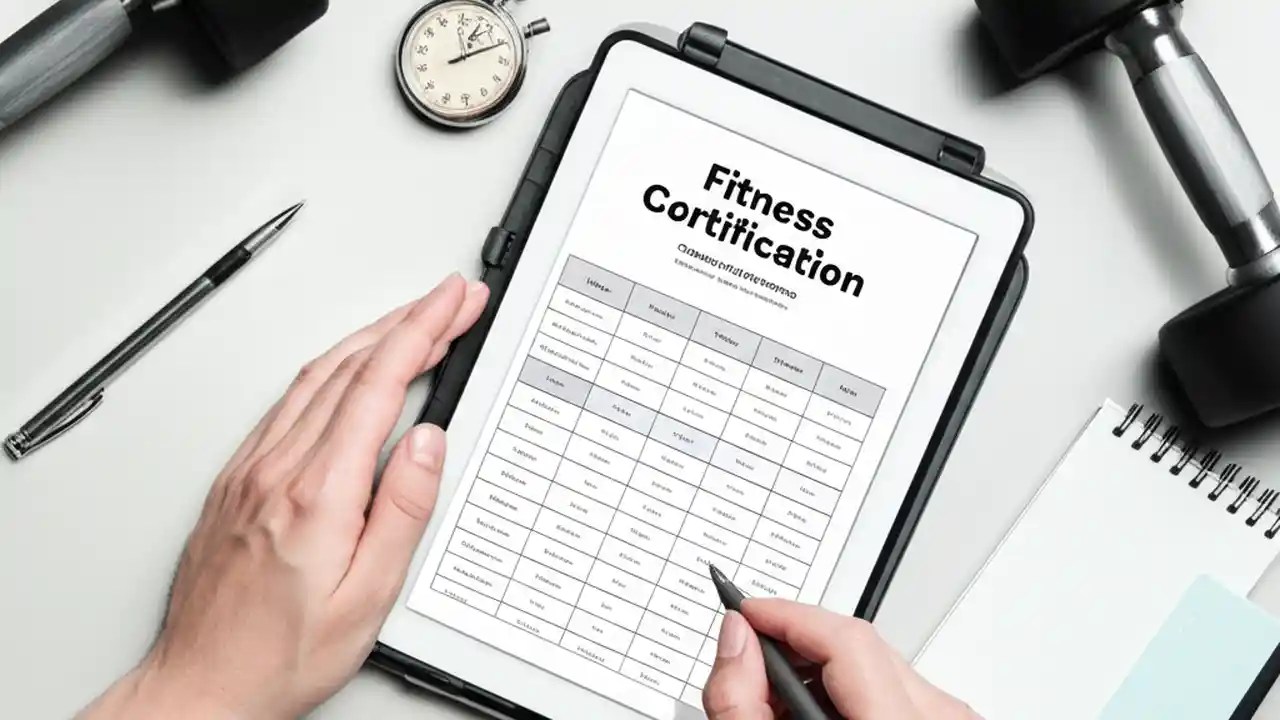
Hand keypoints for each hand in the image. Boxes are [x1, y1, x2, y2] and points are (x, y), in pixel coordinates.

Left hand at [80, 274, 488, 719]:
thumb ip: (403, 510)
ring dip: (370, 337)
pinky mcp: (237, 478)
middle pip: (350, 366)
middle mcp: (278, 468)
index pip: (379, 385)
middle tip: (450, 299)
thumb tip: (427, 443)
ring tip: (412, 321)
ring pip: (317, 375)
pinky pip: (290, 400)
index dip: (423, 331)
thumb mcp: (368, 597)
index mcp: (318, 493)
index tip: (454, 302)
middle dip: (408, 320)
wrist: (203, 683)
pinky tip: (349, 368)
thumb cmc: (282, 653)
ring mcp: (252, 468)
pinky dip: (333, 368)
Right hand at [703, 599, 980, 719]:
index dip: (786, 615)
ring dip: (819, 674)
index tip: (745, 613)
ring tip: (778, 708)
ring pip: (874, 665)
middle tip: (747, 671)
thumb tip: (735, 639)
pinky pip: (894, 687)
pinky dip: (848, 692)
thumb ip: (742, 703)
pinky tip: (818, 713)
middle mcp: (942, 718)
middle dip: (793, 648)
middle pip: (857, 646)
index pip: (845, 637)